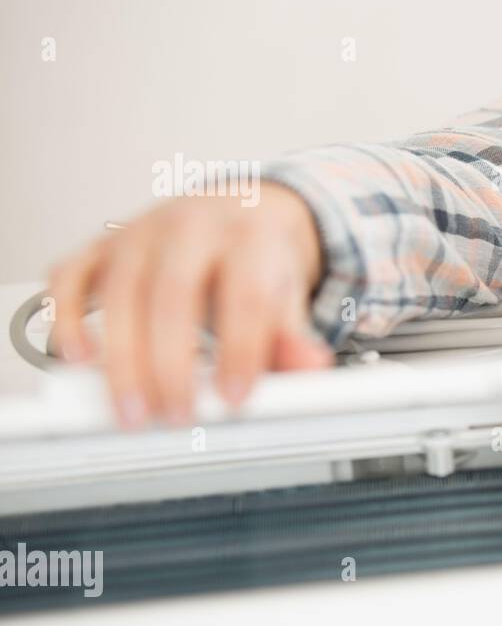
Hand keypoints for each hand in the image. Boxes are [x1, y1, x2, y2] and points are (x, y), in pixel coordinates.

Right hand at [46, 183, 333, 428]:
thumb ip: (294, 336)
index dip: (240, 350)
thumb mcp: (288, 296)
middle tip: (177, 416)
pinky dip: (66, 317)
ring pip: (119, 291)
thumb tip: (310, 366)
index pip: (244, 295)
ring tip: (132, 410)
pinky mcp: (102, 244)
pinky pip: (71, 276)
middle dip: (171, 364)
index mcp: (249, 237)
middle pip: (174, 295)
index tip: (234, 399)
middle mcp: (191, 227)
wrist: (240, 209)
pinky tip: (79, 358)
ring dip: (121, 358)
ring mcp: (140, 233)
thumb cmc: (261, 261)